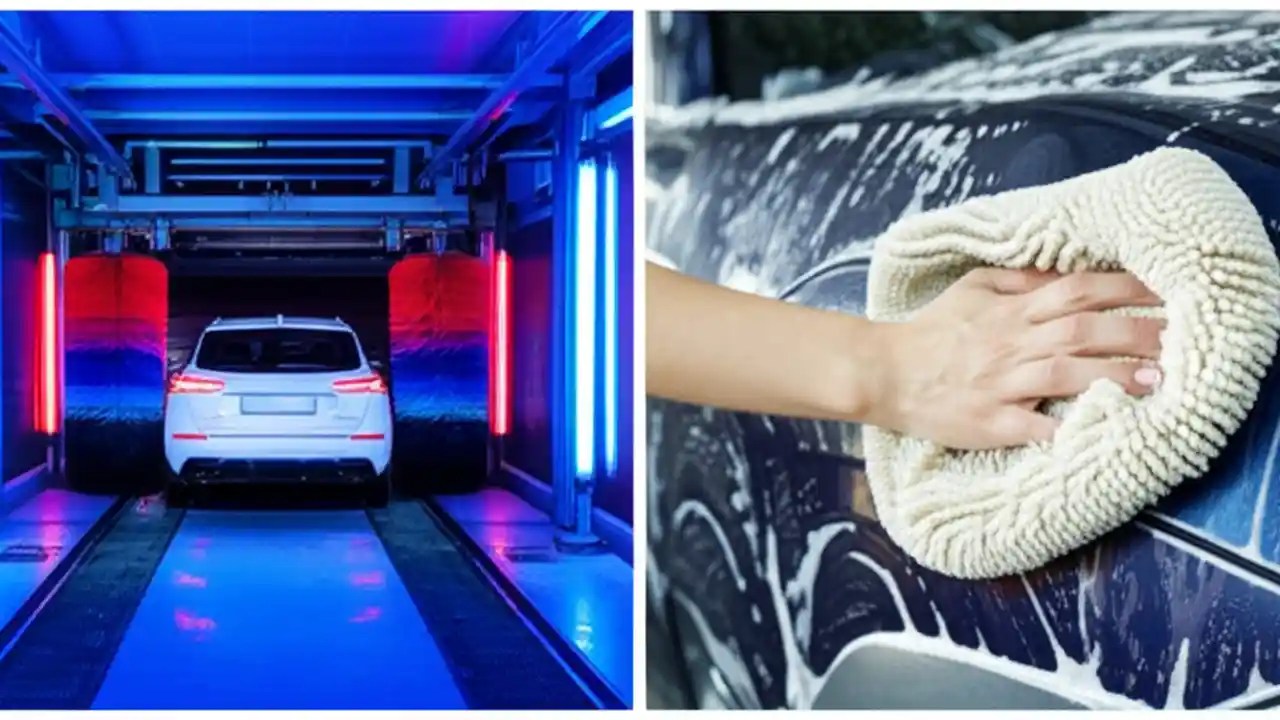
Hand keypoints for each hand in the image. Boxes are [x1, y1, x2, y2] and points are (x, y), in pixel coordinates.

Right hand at [870, 268, 1163, 449]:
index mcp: (1011, 310)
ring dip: (1113, 375)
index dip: (1125, 287)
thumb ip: (1021, 280)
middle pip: (1082, 329)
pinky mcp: (989, 421)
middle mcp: (1012, 342)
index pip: (1077, 289)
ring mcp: (1001, 383)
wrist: (883, 372)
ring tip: (1156, 381)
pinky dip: (1063, 429)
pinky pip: (1031, 426)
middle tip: (1180, 339)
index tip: (1167, 291)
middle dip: (1135, 332)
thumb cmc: (931, 331)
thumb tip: (1068, 273)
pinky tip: (1096, 433)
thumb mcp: (972, 288)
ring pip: (1065, 372)